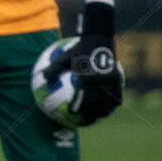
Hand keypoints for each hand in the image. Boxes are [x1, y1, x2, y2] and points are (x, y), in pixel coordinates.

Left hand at [51, 0, 122, 125]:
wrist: (98, 38)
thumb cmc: (78, 49)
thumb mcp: (64, 57)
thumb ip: (53, 69)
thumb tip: (43, 78)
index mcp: (86, 76)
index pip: (82, 96)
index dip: (78, 107)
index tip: (73, 114)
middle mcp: (100, 80)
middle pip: (98, 103)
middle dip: (93, 115)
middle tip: (87, 122)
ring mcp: (111, 80)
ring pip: (110, 101)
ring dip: (105, 111)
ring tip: (99, 118)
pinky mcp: (118, 78)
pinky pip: (117, 93)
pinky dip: (114, 102)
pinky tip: (110, 108)